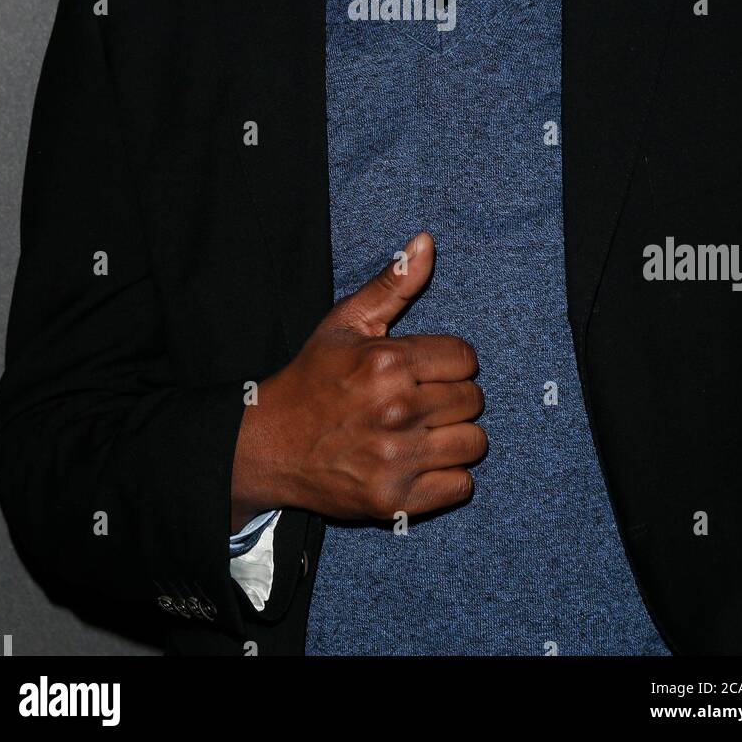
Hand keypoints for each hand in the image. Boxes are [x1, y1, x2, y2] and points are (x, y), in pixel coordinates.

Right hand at [230, 232, 485, 525]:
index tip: (425, 369)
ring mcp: (396, 458)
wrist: (267, 444)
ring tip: (425, 430)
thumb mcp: (345, 323)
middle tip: (420, 400)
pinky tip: (421, 461)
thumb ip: (393, 283)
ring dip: (456, 436)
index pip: (466, 358)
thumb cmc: (311, 378)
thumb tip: (428, 241)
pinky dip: (448, 476)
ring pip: (474, 443)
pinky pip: (460, 486)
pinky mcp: (395, 500)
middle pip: (473, 400)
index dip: (449, 361)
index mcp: (387, 362)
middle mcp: (396, 410)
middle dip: (451, 396)